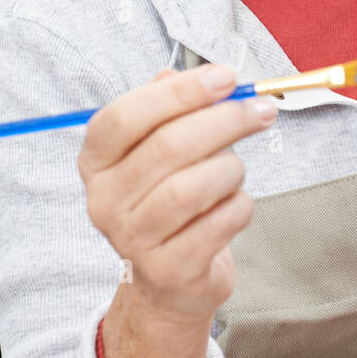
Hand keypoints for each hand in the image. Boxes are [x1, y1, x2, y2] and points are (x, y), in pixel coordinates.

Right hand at [79, 64, 277, 324]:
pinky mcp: (169, 270)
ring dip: (231, 169)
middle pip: (167, 147)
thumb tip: (202, 76)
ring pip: (193, 187)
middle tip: (260, 111)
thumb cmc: (170, 202)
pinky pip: (219, 223)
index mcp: (96, 162)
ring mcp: (133, 240)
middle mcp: (104, 201)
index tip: (227, 77)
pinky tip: (235, 204)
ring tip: (236, 170)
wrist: (170, 281)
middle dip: (225, 121)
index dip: (180, 92)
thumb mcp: (159, 151)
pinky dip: (239, 206)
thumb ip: (172, 109)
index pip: (124, 116)